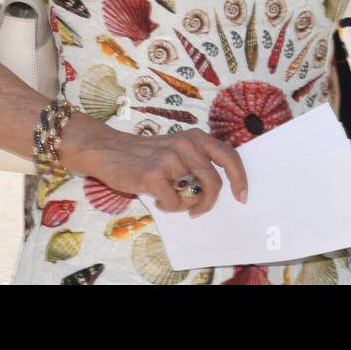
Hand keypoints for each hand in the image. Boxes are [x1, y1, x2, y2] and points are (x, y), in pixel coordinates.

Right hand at [78, 126, 247, 217]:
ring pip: (193, 195)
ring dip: (183, 204)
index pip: (229, 156)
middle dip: (209, 202)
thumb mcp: (176, 149)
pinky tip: (155, 197)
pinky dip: (167, 206)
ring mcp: (170, 159)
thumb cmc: (145, 155)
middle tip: (198, 211)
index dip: (239, 178)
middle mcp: (187, 145)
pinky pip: (173, 203)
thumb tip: (219, 188)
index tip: (242, 196)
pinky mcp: (154, 174)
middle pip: (214, 182)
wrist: (108, 150)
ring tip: (168, 198)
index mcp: (196, 138)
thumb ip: (197, 161)